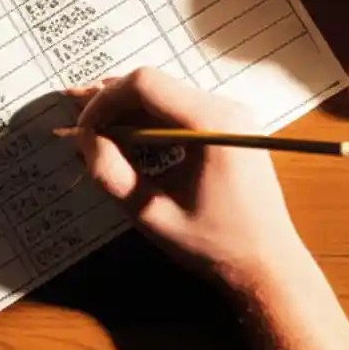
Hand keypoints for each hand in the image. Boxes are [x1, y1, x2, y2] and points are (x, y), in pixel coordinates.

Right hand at [63, 67, 305, 283]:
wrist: (269, 265)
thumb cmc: (215, 246)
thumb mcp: (153, 215)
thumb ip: (113, 175)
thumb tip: (83, 139)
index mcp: (212, 124)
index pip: (145, 84)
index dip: (105, 100)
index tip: (83, 130)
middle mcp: (226, 108)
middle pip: (155, 84)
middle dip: (112, 102)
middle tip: (79, 126)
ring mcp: (232, 115)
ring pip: (166, 94)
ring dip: (129, 111)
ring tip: (97, 134)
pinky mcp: (230, 127)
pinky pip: (181, 109)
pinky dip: (149, 120)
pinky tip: (128, 141)